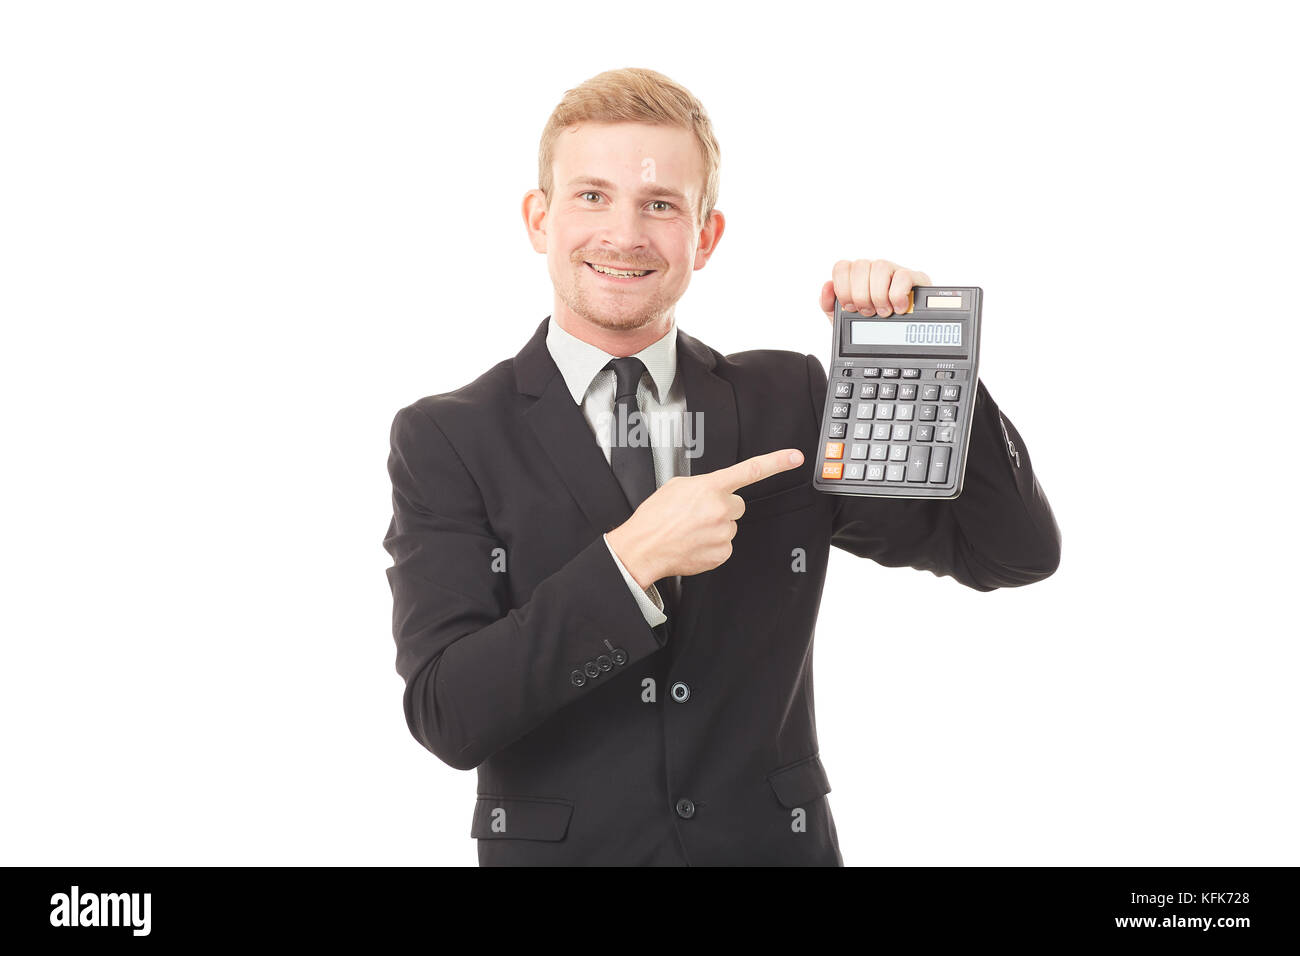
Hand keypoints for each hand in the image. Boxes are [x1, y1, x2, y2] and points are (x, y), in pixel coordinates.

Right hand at [606, 447, 805, 587]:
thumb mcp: (676, 487)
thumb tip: (712, 490)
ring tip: (691, 529)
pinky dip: (712, 544)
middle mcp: (720, 509)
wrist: (643, 548)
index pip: (751, 470)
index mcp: (710, 487)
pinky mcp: (721, 553)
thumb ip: (702, 485)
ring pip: (730, 526)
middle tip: (699, 514)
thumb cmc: (654, 518)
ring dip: (715, 527)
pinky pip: (725, 545)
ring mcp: (723, 533)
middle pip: (737, 504)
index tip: (794, 458)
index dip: (776, 462)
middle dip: (722, 507)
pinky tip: (694, 542)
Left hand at [819, 259, 931, 322]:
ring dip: (878, 295)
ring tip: (883, 312)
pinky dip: (898, 295)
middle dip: (860, 295)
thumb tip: (827, 286)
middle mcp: (874, 271)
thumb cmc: (871, 327)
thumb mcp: (845, 320)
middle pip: (859, 266)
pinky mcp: (915, 279)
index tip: (850, 308)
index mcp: (856, 277)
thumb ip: (829, 305)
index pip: (841, 267)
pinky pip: (903, 275)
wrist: (895, 345)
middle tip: (867, 312)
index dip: (842, 289)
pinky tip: (898, 308)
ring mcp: (894, 272)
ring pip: (880, 266)